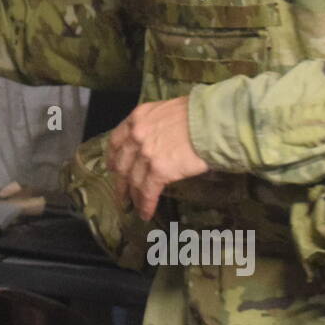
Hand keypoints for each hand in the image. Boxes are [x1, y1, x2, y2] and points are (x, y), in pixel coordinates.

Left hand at [106, 97, 209, 220]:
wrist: (213, 121)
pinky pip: (147, 192)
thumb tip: (158, 140)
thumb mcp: (167, 111)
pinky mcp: (159, 170)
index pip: (116, 141)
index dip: (112, 157)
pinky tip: (146, 213)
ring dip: (133, 197)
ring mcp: (146, 153)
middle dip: (120, 182)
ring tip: (134, 208)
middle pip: (122, 164)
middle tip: (120, 194)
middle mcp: (137, 135)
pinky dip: (145, 205)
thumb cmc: (198, 114)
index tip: (111, 167)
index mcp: (138, 118)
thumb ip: (155, 125)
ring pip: (133, 181)